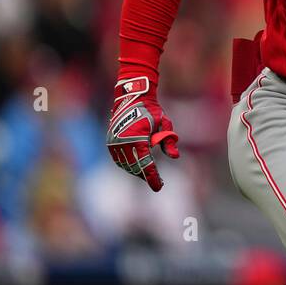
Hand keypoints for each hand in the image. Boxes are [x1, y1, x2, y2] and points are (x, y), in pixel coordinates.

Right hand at [105, 75, 178, 190]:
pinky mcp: (110, 142)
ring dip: (137, 171)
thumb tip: (175, 157)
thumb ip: (169, 140)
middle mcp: (123, 142)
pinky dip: (128, 165)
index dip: (152, 178)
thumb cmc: (151, 110)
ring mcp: (114, 142)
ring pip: (126, 165)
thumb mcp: (164, 123)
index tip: (158, 187)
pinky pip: (119, 160)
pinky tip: (136, 167)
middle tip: (158, 182)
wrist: (131, 97)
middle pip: (135, 167)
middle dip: (146, 176)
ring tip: (148, 175)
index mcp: (137, 138)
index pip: (146, 164)